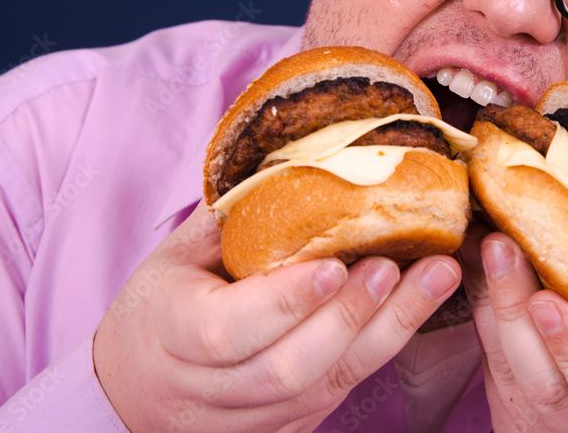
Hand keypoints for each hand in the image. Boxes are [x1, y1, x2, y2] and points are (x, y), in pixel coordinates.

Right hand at [92, 202, 460, 431]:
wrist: (133, 388)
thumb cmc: (161, 305)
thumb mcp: (176, 256)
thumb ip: (232, 223)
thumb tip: (302, 161)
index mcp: (169, 334)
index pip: (227, 331)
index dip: (284, 302)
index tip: (335, 264)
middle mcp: (205, 390)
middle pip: (287, 369)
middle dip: (349, 317)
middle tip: (397, 266)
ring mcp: (247, 421)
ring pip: (323, 389)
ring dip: (386, 333)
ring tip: (435, 278)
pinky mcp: (283, 430)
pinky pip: (336, 396)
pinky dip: (381, 350)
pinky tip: (417, 307)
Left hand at [459, 227, 567, 431]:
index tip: (547, 301)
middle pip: (541, 380)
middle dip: (514, 307)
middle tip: (499, 244)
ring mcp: (541, 427)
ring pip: (504, 368)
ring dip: (488, 298)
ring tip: (481, 239)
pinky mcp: (509, 412)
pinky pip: (487, 358)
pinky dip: (479, 304)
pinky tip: (472, 257)